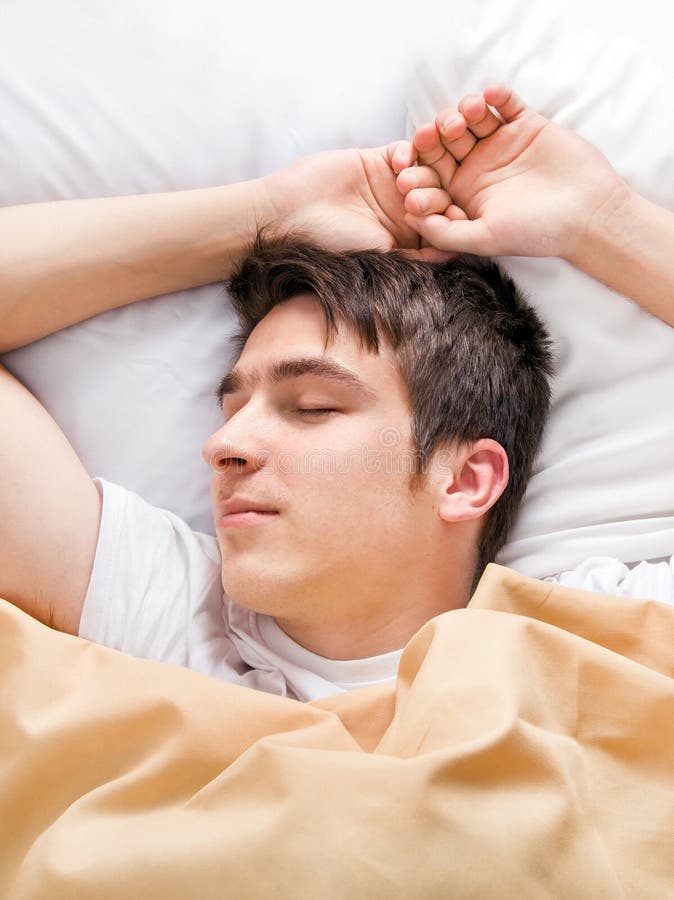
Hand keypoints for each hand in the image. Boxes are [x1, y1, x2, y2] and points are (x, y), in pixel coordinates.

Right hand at [260, 144, 451, 259]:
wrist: (293, 213)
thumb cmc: (333, 242)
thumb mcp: (381, 255)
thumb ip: (418, 255)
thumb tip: (455, 253)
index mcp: (407, 238)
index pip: (442, 227)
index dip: (451, 223)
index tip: (455, 222)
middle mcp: (403, 211)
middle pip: (440, 198)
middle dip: (437, 199)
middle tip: (417, 204)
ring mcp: (392, 184)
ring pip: (428, 172)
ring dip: (425, 175)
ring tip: (407, 183)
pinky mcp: (378, 159)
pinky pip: (407, 151)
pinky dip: (409, 154)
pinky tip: (398, 164)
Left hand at [397, 85, 628, 260]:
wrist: (588, 215)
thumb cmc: (537, 233)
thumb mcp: (485, 239)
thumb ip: (446, 233)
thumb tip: (410, 218)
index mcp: (461, 194)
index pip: (429, 175)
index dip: (417, 170)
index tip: (409, 169)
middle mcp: (477, 167)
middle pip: (445, 141)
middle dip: (437, 134)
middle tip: (437, 131)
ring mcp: (500, 144)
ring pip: (471, 118)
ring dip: (464, 110)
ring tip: (470, 112)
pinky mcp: (525, 125)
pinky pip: (506, 103)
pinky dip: (498, 95)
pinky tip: (492, 94)